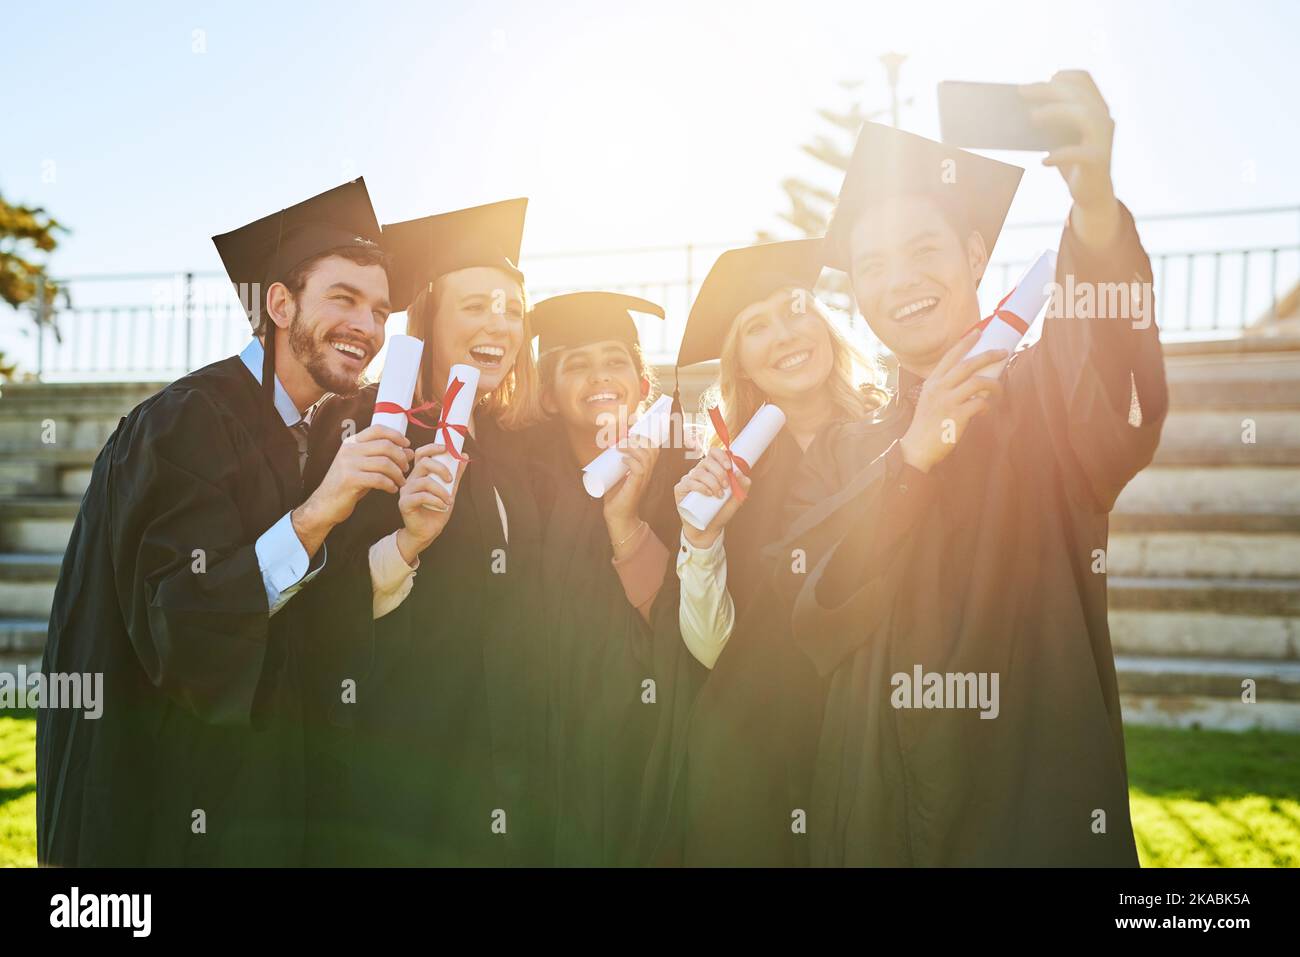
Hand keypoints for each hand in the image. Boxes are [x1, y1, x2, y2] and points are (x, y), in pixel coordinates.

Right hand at [293, 425, 411, 554]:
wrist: (324, 505)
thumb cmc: (348, 485)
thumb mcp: (365, 468)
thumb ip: (384, 458)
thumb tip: (409, 451)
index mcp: (352, 443)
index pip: (377, 429)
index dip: (396, 435)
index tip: (407, 445)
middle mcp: (349, 450)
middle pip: (385, 445)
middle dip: (401, 457)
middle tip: (406, 469)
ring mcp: (348, 464)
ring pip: (384, 463)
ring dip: (397, 474)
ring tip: (401, 482)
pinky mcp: (349, 480)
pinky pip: (378, 479)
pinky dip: (390, 484)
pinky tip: (392, 489)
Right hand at [396, 443, 461, 561]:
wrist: (428, 532)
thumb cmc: (437, 510)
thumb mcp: (450, 490)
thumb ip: (455, 474)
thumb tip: (463, 455)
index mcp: (420, 474)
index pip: (421, 453)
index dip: (432, 447)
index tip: (447, 448)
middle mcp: (411, 480)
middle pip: (423, 463)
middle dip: (441, 468)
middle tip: (451, 480)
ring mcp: (406, 491)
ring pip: (424, 481)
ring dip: (441, 490)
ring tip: (449, 501)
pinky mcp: (404, 503)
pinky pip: (421, 496)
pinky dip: (436, 500)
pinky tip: (442, 506)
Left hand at [603, 435, 660, 539]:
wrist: (617, 516)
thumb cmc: (616, 496)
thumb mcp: (617, 476)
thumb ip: (614, 464)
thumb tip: (605, 448)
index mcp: (645, 469)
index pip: (653, 449)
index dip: (646, 437)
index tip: (631, 432)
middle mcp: (647, 473)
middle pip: (652, 450)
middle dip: (639, 439)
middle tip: (624, 439)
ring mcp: (642, 480)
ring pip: (646, 457)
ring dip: (632, 448)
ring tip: (620, 447)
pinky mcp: (635, 486)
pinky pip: (639, 469)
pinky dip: (631, 461)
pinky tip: (623, 460)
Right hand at [674, 447, 751, 548]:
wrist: (708, 529)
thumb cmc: (721, 512)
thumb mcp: (736, 499)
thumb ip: (743, 486)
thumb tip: (740, 473)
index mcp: (711, 469)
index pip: (713, 453)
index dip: (721, 456)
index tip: (729, 467)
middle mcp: (699, 472)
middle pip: (707, 461)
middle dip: (719, 472)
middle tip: (726, 486)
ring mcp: (689, 480)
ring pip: (699, 472)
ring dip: (712, 482)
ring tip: (719, 495)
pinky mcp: (680, 489)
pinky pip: (689, 482)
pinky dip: (700, 486)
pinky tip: (708, 493)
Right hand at [899, 330, 1005, 472]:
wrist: (918, 447)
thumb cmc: (927, 424)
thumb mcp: (930, 400)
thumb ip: (945, 388)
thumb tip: (973, 382)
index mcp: (932, 382)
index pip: (950, 356)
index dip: (965, 342)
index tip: (978, 332)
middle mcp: (939, 388)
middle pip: (967, 364)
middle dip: (988, 355)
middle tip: (1003, 352)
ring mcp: (947, 401)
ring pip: (978, 382)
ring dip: (994, 384)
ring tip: (999, 389)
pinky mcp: (956, 416)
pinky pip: (980, 404)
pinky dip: (987, 406)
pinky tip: (985, 411)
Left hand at [1021, 71, 1120, 246]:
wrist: (1090, 192)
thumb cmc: (1069, 160)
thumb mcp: (1055, 135)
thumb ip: (1045, 120)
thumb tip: (1014, 109)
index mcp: (1095, 106)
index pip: (1082, 79)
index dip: (1058, 76)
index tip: (1032, 83)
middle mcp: (1103, 118)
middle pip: (1078, 94)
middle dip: (1048, 90)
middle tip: (1021, 92)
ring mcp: (1103, 139)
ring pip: (1085, 116)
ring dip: (1056, 112)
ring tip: (1032, 118)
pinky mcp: (1099, 160)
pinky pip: (1081, 153)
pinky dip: (1061, 154)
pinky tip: (1044, 161)